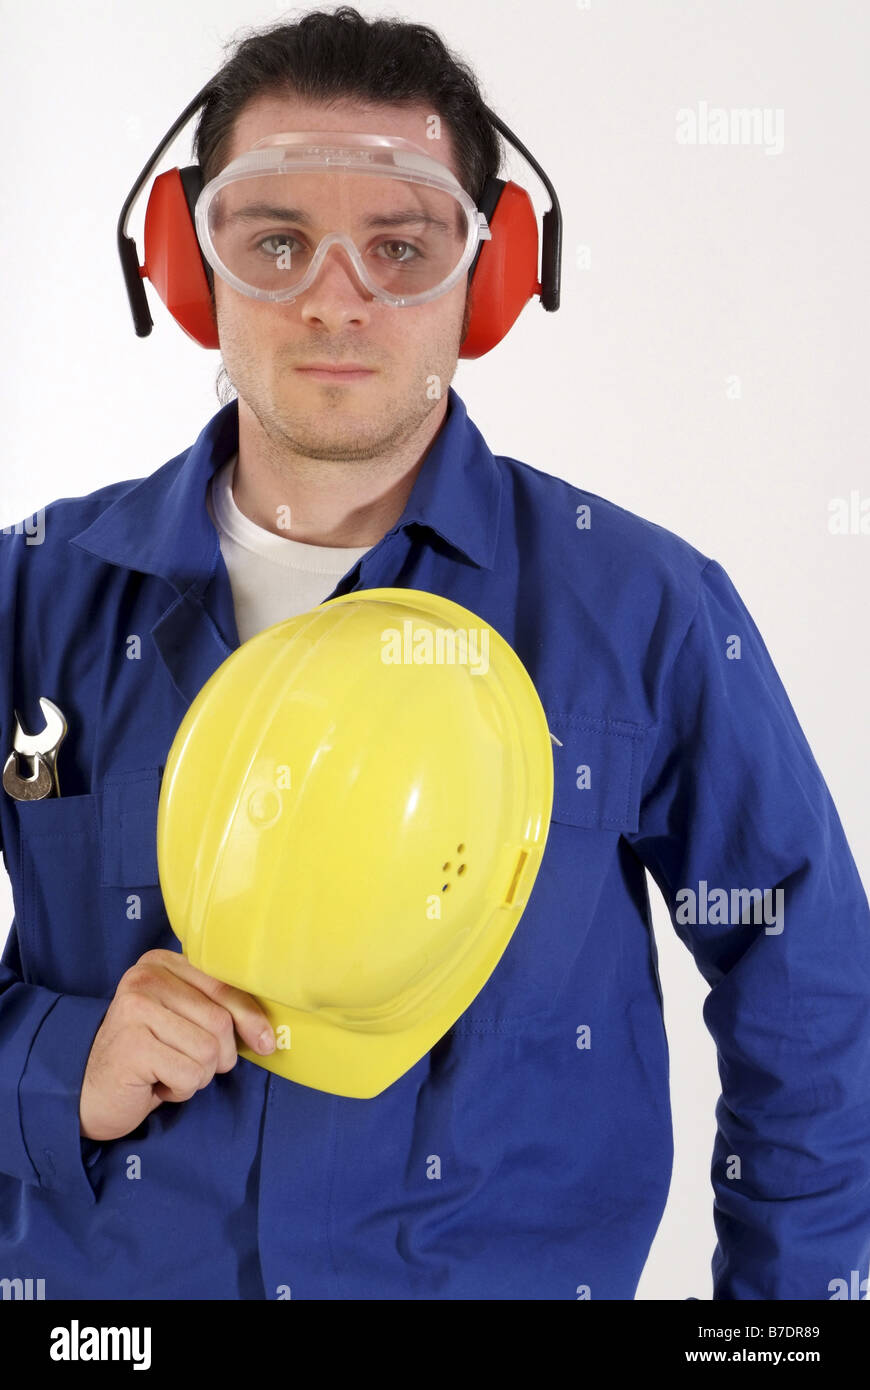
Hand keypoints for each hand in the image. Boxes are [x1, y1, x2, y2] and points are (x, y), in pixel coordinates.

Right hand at [79, 948, 274, 1141]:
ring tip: (168, 1071)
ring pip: (208, 1051)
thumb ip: (217, 1012)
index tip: (266, 1042)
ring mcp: (135, 1008)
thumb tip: (268, 1035)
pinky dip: (181, 1089)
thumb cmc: (147, 1056)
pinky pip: (190, 1075)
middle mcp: (146, 977)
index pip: (225, 985)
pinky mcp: (132, 1044)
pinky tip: (155, 1082)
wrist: (89, 1090)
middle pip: (221, 1021)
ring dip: (197, 1075)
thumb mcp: (182, 1021)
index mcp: (162, 962)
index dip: (251, 1018)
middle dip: (217, 1057)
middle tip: (189, 1065)